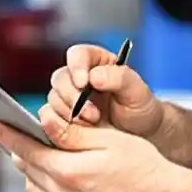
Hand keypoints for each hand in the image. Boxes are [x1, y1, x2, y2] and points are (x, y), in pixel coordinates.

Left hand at [0, 108, 177, 191]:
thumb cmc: (141, 165)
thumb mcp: (107, 138)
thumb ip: (70, 132)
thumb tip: (43, 122)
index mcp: (70, 172)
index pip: (27, 149)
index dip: (8, 134)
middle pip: (27, 168)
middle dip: (20, 148)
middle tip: (17, 132)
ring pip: (34, 186)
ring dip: (33, 167)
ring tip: (41, 151)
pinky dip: (46, 184)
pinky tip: (58, 171)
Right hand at [47, 44, 164, 140]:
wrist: (141, 136)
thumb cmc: (140, 108)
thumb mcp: (137, 91)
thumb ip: (120, 78)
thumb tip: (94, 76)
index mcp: (96, 61)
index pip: (77, 55)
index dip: (76, 66)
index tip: (84, 83)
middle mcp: (78, 77)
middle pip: (60, 78)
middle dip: (73, 97)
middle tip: (93, 115)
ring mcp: (69, 98)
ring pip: (54, 98)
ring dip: (69, 113)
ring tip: (93, 124)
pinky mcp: (63, 118)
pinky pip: (51, 118)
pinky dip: (62, 125)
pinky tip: (81, 132)